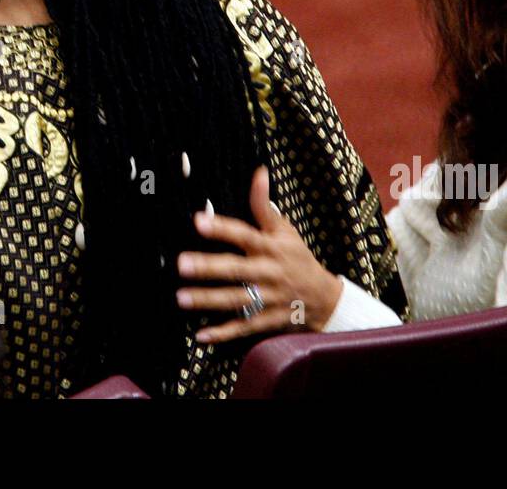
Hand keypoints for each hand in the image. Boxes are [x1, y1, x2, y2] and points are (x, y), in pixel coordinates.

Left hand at [176, 167, 343, 343]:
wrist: (325, 299)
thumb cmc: (297, 258)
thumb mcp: (284, 230)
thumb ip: (265, 205)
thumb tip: (258, 172)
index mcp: (271, 247)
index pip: (245, 234)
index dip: (223, 228)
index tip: (198, 220)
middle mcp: (268, 272)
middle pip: (236, 269)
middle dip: (209, 267)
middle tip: (181, 264)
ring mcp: (269, 299)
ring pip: (236, 300)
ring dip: (208, 299)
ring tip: (181, 297)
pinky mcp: (267, 321)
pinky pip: (244, 328)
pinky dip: (223, 333)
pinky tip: (201, 335)